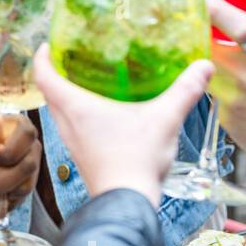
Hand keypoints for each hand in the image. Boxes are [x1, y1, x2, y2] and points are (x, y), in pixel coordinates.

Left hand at [32, 44, 212, 203]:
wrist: (127, 201)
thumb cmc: (136, 160)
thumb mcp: (164, 119)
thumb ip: (184, 91)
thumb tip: (204, 66)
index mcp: (75, 107)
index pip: (44, 76)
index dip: (42, 57)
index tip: (47, 44)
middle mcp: (66, 123)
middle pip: (49, 92)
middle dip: (54, 72)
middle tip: (69, 57)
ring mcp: (72, 141)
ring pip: (58, 111)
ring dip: (64, 94)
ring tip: (83, 80)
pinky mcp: (81, 154)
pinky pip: (70, 126)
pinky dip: (75, 113)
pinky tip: (100, 112)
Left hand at [206, 0, 245, 173]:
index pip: (236, 24)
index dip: (213, 8)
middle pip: (204, 49)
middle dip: (196, 40)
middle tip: (189, 33)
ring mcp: (234, 99)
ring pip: (202, 75)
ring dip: (202, 69)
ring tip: (211, 68)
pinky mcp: (227, 120)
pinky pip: (210, 100)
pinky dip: (212, 95)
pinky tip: (224, 97)